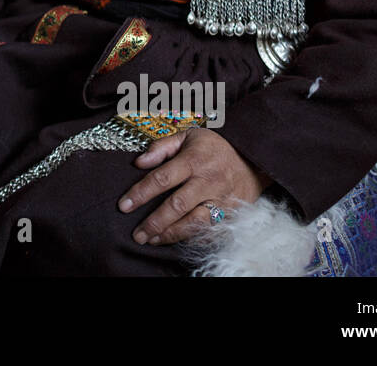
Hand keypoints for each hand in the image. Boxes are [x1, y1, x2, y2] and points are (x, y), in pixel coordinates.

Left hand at [117, 128, 271, 245]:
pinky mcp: (232, 213)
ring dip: (171, 234)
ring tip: (152, 240)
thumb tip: (138, 162)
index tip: (124, 206)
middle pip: (177, 205)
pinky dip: (191, 238)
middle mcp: (208, 181)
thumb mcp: (188, 136)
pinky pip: (209, 230)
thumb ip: (161, 147)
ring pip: (194, 223)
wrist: (253, 158)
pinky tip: (175, 239)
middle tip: (137, 234)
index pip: (162, 178)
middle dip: (154, 222)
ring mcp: (222, 199)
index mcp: (194, 160)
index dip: (141, 193)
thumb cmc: (214, 148)